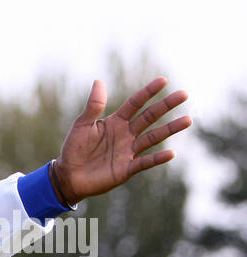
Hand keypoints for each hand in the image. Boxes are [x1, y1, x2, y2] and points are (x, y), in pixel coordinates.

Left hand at [52, 78, 190, 205]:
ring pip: (153, 137)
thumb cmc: (74, 149)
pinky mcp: (126, 168)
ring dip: (169, 129)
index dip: (148, 92)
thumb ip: (93, 106)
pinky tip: (171, 153)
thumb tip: (99, 81)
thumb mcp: (82, 125)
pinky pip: (145, 162)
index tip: (163, 80)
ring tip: (187, 120)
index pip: (135, 103)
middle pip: (149, 117)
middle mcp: (126, 134)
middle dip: (166, 106)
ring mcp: (128, 151)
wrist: (68, 176)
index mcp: (116, 121)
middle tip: (184, 94)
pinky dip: (157, 159)